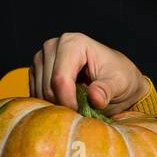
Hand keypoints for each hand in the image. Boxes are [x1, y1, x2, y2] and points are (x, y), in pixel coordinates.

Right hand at [30, 32, 146, 114]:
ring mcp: (41, 58)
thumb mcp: (120, 84)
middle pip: (48, 86)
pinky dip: (51, 103)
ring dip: (58, 104)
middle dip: (64, 104)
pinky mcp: (36, 71)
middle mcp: (53, 46)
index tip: (82, 113)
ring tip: (79, 103)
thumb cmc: (120, 78)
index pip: (61, 78)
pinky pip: (36, 94)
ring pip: (40, 92)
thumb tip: (95, 97)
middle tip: (84, 110)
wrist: (117, 78)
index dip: (69, 101)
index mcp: (74, 43)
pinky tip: (69, 101)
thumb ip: (107, 90)